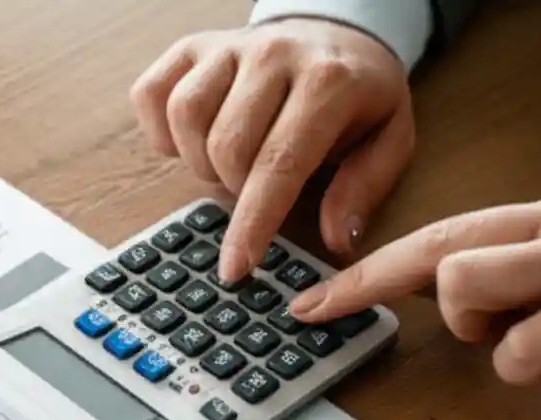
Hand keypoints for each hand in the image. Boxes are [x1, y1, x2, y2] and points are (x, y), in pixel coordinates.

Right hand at [129, 18, 415, 282]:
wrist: (336, 30)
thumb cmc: (357, 94)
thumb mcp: (388, 139)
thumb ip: (364, 188)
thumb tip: (336, 239)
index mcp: (328, 81)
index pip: (279, 163)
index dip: (252, 223)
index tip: (236, 268)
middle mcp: (274, 54)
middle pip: (226, 146)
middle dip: (234, 189)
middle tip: (255, 189)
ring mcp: (228, 46)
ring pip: (185, 118)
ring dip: (199, 160)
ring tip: (227, 164)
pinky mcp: (192, 45)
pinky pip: (152, 94)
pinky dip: (161, 130)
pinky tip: (192, 140)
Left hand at [290, 180, 540, 384]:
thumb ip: (533, 267)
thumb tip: (459, 297)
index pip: (441, 234)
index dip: (369, 270)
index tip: (311, 301)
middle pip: (440, 254)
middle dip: (412, 299)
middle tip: (445, 325)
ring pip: (466, 288)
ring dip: (488, 333)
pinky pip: (523, 354)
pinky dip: (536, 371)